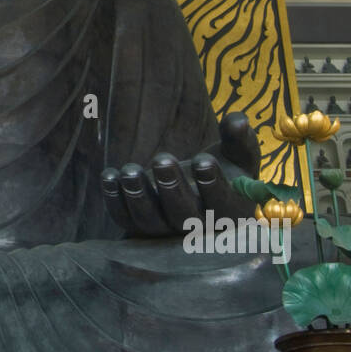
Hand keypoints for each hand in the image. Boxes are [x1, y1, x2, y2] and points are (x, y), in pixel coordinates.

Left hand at [101, 112, 260, 236]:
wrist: (199, 193)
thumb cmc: (225, 171)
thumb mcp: (238, 156)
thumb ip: (240, 140)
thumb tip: (239, 120)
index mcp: (228, 213)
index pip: (221, 203)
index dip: (212, 184)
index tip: (203, 160)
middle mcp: (195, 229)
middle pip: (182, 215)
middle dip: (171, 187)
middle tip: (162, 159)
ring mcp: (165, 232)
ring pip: (150, 220)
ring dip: (137, 195)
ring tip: (130, 170)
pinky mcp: (139, 229)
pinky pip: (125, 218)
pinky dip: (115, 199)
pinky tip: (110, 176)